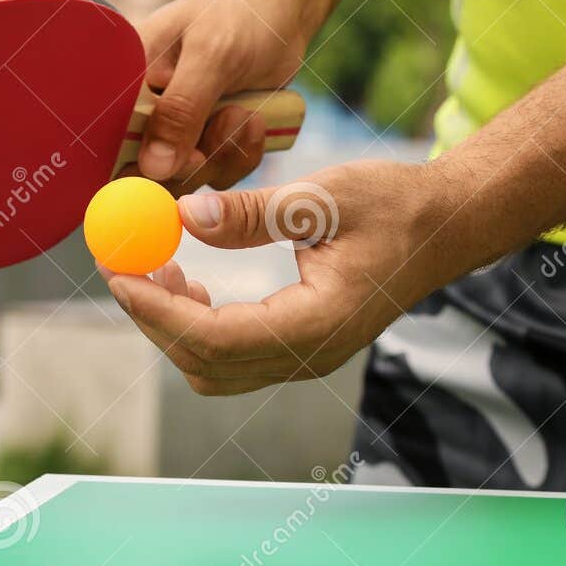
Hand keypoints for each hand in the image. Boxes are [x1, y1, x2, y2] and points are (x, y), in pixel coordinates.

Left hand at [104, 159, 450, 395]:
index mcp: (316, 326)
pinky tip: (187, 281)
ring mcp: (304, 360)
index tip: (119, 273)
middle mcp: (307, 358)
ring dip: (172, 326)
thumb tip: (183, 214)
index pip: (212, 338)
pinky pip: (232, 357)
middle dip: (152, 317)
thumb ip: (251, 213)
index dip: (156, 310)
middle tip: (119, 263)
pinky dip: (196, 327)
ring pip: (212, 368)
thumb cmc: (394, 205)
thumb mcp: (322, 197)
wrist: (446, 228)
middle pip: (203, 362)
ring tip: (151, 266)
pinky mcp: (299, 350)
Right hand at [136, 0, 313, 194]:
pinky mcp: (209, 137)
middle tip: (223, 128)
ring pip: (188, 175)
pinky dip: (242, 153)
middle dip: (191, 161)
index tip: (180, 162)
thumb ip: (181, 110)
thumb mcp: (212, 56)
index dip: (135, 165)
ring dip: (224, 153)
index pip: (110, 140)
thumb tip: (153, 167)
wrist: (286, 4)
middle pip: (148, 171)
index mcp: (129, 80)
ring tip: (246, 112)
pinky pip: (219, 170)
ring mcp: (180, 126)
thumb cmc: (243, 13)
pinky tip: (256, 119)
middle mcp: (148, 108)